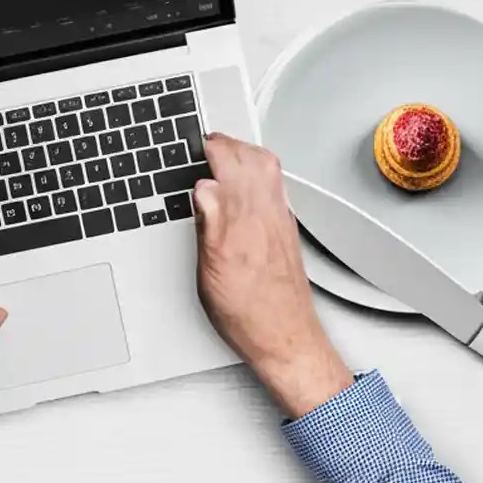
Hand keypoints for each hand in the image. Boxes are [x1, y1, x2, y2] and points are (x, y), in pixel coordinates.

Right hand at [193, 134, 352, 417]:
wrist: (286, 339)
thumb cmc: (248, 314)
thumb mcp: (210, 272)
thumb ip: (208, 224)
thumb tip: (202, 188)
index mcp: (244, 220)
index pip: (230, 164)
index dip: (210, 148)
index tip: (196, 145)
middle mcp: (269, 215)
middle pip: (255, 158)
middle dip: (230, 144)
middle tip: (208, 144)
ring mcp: (282, 221)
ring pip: (270, 170)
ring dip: (248, 154)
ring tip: (226, 155)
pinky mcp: (287, 231)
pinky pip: (276, 187)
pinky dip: (259, 174)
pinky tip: (246, 184)